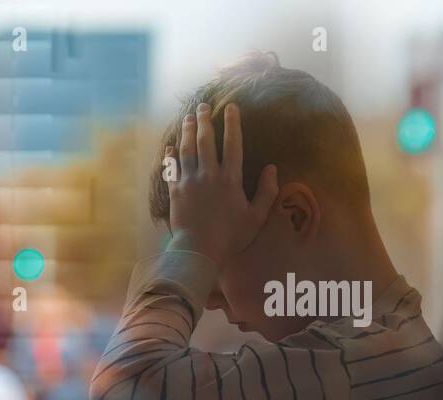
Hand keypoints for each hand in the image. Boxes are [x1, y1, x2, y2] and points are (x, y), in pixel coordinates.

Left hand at [166, 102, 277, 266]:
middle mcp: (208, 175)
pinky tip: (170, 145)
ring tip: (188, 118)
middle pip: (205, 141)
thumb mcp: (255, 216)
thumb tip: (273, 168)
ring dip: (187, 132)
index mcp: (230, 179)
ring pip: (187, 150)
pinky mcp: (175, 192)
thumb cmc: (230, 236)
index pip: (232, 144)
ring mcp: (189, 182)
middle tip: (203, 106)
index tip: (231, 107)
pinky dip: (171, 155)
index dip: (232, 123)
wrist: (198, 250)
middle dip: (204, 121)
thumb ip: (267, 192)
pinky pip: (172, 168)